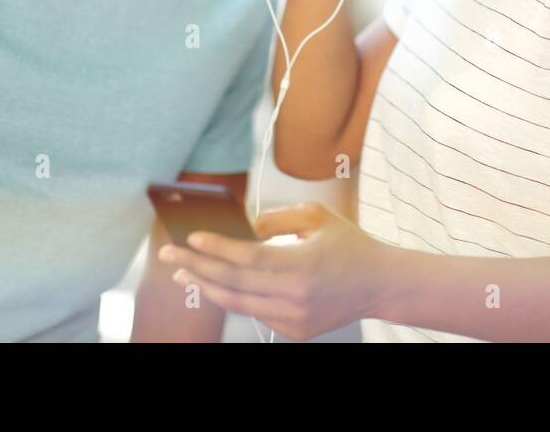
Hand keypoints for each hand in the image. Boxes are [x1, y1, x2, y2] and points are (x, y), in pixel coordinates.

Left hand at [156, 202, 396, 340]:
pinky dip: (234, 298)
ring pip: (239, 304)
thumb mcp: (316, 218)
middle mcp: (297, 296)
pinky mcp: (295, 331)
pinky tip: (217, 285)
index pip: (248, 258)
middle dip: (197, 267)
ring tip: (184, 273)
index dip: (217, 248)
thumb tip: (240, 226)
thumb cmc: (349, 244)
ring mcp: (295, 318)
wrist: (380, 284)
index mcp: (303, 264)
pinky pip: (255, 313)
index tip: (191, 238)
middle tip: (169, 255)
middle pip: (234, 283)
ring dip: (207, 286)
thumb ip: (276, 219)